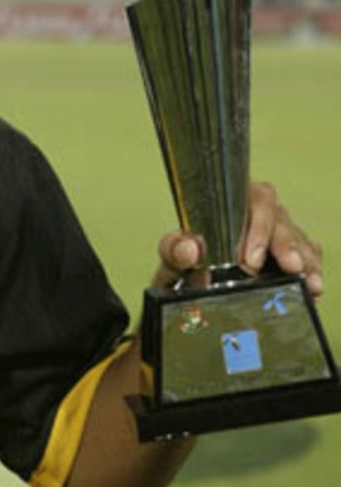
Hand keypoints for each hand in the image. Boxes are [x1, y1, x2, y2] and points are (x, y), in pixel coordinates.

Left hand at [155, 180, 323, 296]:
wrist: (186, 286)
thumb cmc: (183, 263)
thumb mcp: (172, 257)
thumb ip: (173, 250)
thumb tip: (190, 249)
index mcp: (230, 203)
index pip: (253, 200)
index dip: (259, 227)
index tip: (252, 261)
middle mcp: (257, 214)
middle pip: (280, 219)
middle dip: (286, 245)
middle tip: (289, 268)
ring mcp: (274, 234)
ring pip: (296, 238)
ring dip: (304, 260)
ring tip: (309, 282)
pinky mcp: (287, 254)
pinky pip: (306, 255)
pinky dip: (311, 269)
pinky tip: (313, 285)